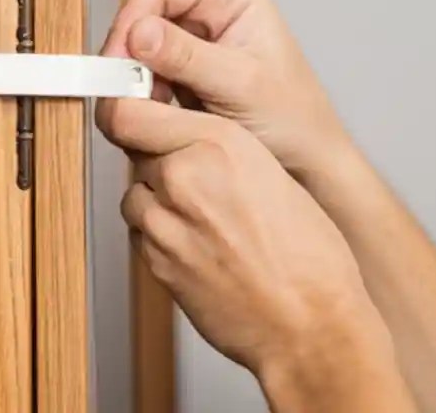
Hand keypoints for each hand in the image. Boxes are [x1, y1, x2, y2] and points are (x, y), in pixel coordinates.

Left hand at [96, 96, 409, 409]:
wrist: (310, 327)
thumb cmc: (310, 260)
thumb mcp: (273, 174)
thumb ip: (222, 150)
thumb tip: (190, 138)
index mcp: (220, 144)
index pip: (130, 110)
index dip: (125, 109)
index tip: (128, 110)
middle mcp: (184, 176)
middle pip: (131, 149)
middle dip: (152, 156)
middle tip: (185, 176)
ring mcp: (164, 222)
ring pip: (134, 193)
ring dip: (155, 199)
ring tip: (201, 218)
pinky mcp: (155, 262)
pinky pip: (141, 233)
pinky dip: (160, 234)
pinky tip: (198, 245)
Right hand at [101, 0, 354, 187]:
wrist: (308, 164)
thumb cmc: (294, 119)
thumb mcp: (240, 84)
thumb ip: (187, 57)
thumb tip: (138, 34)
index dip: (131, 19)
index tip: (118, 61)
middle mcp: (209, 7)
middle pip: (143, 14)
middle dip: (129, 54)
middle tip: (121, 91)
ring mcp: (194, 40)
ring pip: (138, 47)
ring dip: (133, 78)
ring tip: (141, 109)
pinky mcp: (182, 71)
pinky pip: (144, 74)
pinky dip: (141, 95)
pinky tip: (153, 116)